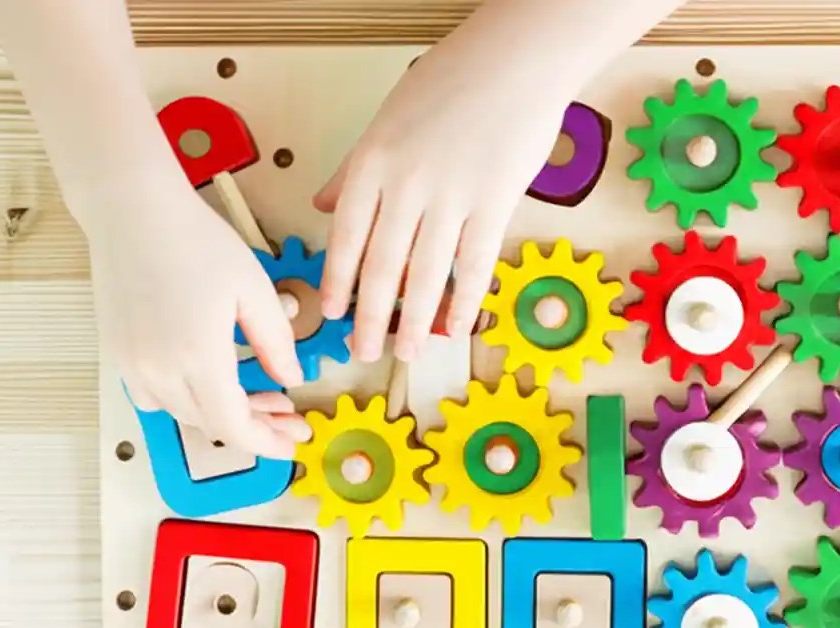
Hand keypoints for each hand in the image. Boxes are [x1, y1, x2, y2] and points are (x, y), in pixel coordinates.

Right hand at [82, 182, 309, 457]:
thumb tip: (292, 380)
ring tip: (266, 397)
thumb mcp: (254, 290)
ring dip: (226, 414)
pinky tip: (216, 382)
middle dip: (256, 427)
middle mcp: (157, 370)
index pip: (234, 424)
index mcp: (197, 356)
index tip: (293, 444)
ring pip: (185, 413)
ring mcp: (132, 365)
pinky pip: (157, 397)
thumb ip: (276, 342)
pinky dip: (191, 400)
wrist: (131, 212)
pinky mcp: (119, 354)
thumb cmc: (197, 242)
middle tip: (292, 417)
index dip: (266, 441)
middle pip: (212, 423)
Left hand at [314, 44, 571, 362]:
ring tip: (405, 354)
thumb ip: (355, 168)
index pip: (346, 236)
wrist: (514, 61)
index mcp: (372, 162)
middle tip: (363, 352)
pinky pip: (474, 265)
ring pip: (425, 275)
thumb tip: (325, 204)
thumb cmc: (452, 82)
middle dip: (370, 318)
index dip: (338, 282)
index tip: (332, 314)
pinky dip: (464, 302)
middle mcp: (405, 184)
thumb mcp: (388, 119)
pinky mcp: (494, 204)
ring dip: (413, 322)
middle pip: (381, 267)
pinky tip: (456, 328)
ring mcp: (451, 196)